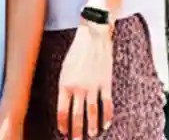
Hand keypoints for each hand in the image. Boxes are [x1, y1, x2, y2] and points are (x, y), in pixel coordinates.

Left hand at [57, 22, 113, 139]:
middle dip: (76, 130)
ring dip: (91, 126)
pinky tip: (106, 124)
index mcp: (64, 83)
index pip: (62, 110)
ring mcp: (93, 86)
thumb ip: (64, 86)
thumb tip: (65, 103)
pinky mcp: (106, 84)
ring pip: (92, 112)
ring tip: (91, 135)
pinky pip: (107, 104)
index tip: (63, 132)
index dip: (63, 123)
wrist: (93, 38)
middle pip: (77, 115)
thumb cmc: (76, 52)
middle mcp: (78, 87)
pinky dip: (107, 116)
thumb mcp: (64, 68)